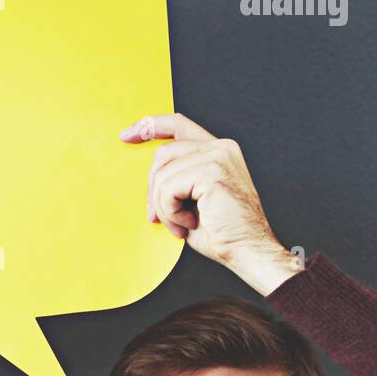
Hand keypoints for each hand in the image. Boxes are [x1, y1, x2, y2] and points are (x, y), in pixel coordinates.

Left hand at [118, 113, 301, 292]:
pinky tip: (188, 223)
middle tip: (157, 217)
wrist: (248, 251)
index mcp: (218, 151)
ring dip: (163, 207)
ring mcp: (217, 156)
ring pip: (163, 173)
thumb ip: (177, 182)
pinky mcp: (211, 172)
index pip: (178, 125)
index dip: (150, 126)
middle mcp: (220, 147)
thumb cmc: (223, 234)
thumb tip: (150, 182)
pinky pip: (168, 188)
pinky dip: (170, 212)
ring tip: (181, 225)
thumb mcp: (192, 202)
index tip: (128, 135)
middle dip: (153, 188)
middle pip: (164, 153)